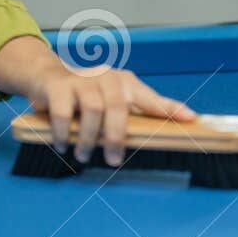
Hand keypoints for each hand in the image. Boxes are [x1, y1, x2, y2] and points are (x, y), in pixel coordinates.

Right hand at [0, 35, 195, 165]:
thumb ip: (137, 113)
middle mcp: (107, 78)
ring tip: (83, 155)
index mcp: (125, 83)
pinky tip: (62, 145)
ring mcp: (82, 80)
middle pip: (118, 108)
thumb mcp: (114, 100)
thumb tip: (168, 130)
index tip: (190, 119)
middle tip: (114, 160)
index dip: (170, 108)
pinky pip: (63, 112)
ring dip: (88, 138)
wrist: (47, 76)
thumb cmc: (88, 93)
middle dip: (116, 138)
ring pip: (92, 111)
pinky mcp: (59, 86)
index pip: (151, 97)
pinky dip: (63, 132)